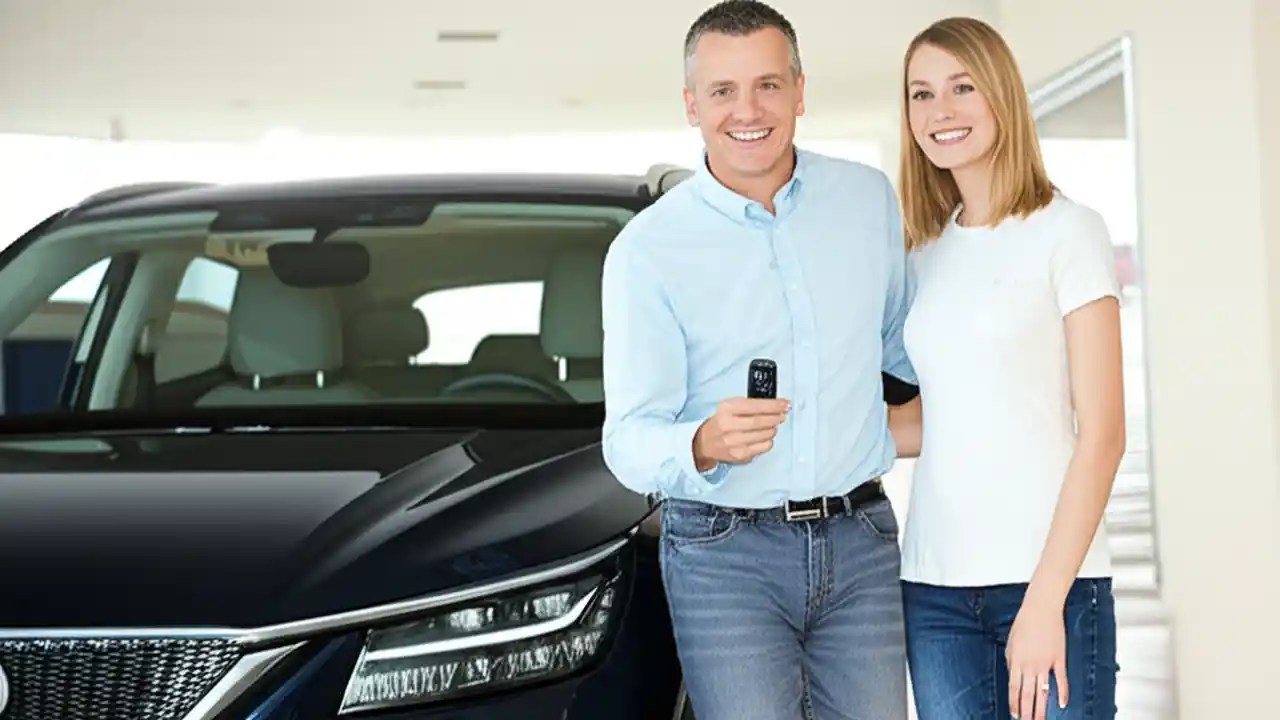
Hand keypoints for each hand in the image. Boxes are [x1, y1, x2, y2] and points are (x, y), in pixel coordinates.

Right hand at [692, 397, 789, 469]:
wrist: (705, 442)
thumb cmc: (721, 422)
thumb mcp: (730, 406)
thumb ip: (751, 404)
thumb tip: (776, 406)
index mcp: (727, 409)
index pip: (756, 406)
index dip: (774, 406)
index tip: (785, 404)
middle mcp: (729, 425)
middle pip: (761, 421)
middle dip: (776, 417)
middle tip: (782, 415)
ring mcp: (734, 442)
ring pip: (765, 435)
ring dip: (773, 429)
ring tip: (772, 425)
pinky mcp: (740, 454)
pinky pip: (763, 447)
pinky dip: (768, 440)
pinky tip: (764, 437)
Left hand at [1006, 597, 1068, 718]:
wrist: (1041, 609)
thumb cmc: (1024, 623)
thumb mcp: (1011, 642)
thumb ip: (1012, 661)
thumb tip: (1013, 674)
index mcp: (1016, 661)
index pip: (1014, 688)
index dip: (1014, 704)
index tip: (1015, 715)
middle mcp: (1030, 665)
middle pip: (1028, 694)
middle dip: (1027, 712)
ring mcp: (1045, 663)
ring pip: (1043, 691)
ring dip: (1041, 708)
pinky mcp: (1059, 659)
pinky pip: (1061, 680)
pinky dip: (1062, 693)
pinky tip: (1063, 705)